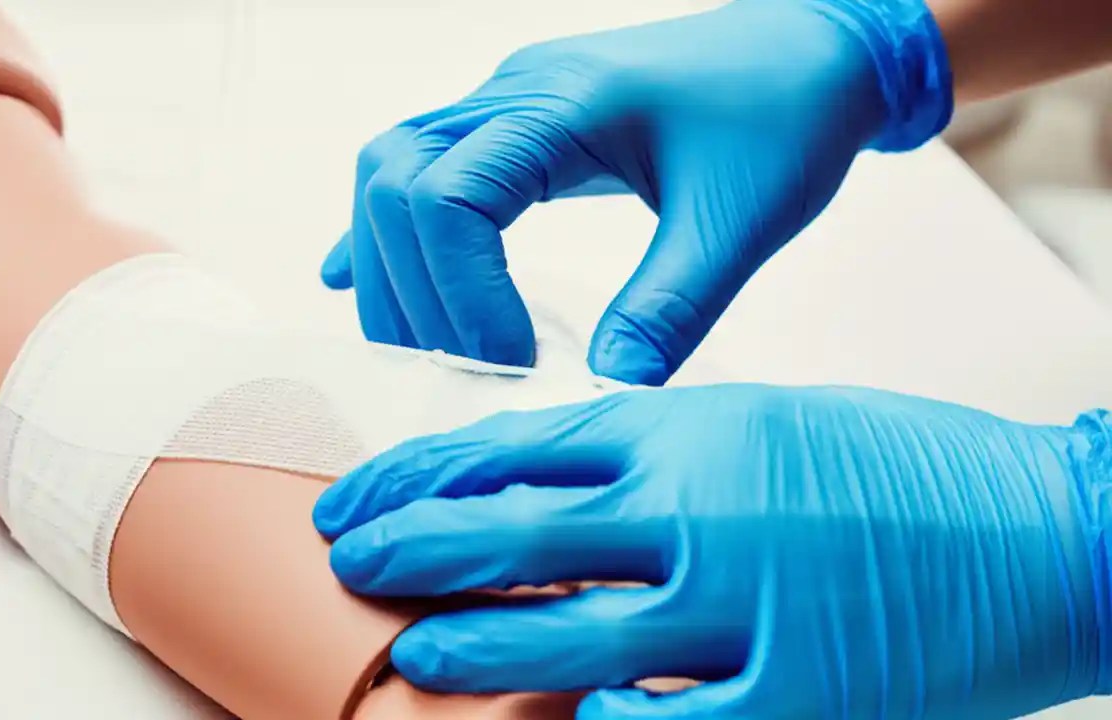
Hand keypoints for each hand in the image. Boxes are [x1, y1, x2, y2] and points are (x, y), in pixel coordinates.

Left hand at [315, 386, 1111, 718]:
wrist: (1036, 529)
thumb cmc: (891, 465)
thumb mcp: (757, 418)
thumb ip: (648, 444)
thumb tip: (536, 475)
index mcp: (684, 430)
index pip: (510, 447)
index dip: (417, 473)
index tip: (360, 492)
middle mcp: (694, 510)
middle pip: (508, 535)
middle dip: (410, 549)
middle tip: (350, 561)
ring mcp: (737, 607)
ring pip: (560, 635)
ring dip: (470, 647)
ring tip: (413, 653)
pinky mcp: (789, 694)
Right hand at [321, 0, 951, 384]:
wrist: (813, 50)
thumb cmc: (786, 119)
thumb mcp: (739, 222)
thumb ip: (672, 307)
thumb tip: (605, 392)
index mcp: (563, 105)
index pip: (446, 197)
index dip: (460, 295)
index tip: (513, 363)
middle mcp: (512, 92)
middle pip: (392, 182)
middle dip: (410, 289)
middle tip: (464, 369)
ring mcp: (505, 101)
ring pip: (390, 173)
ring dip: (392, 267)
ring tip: (424, 350)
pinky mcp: (514, 123)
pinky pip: (417, 169)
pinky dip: (385, 232)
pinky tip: (352, 278)